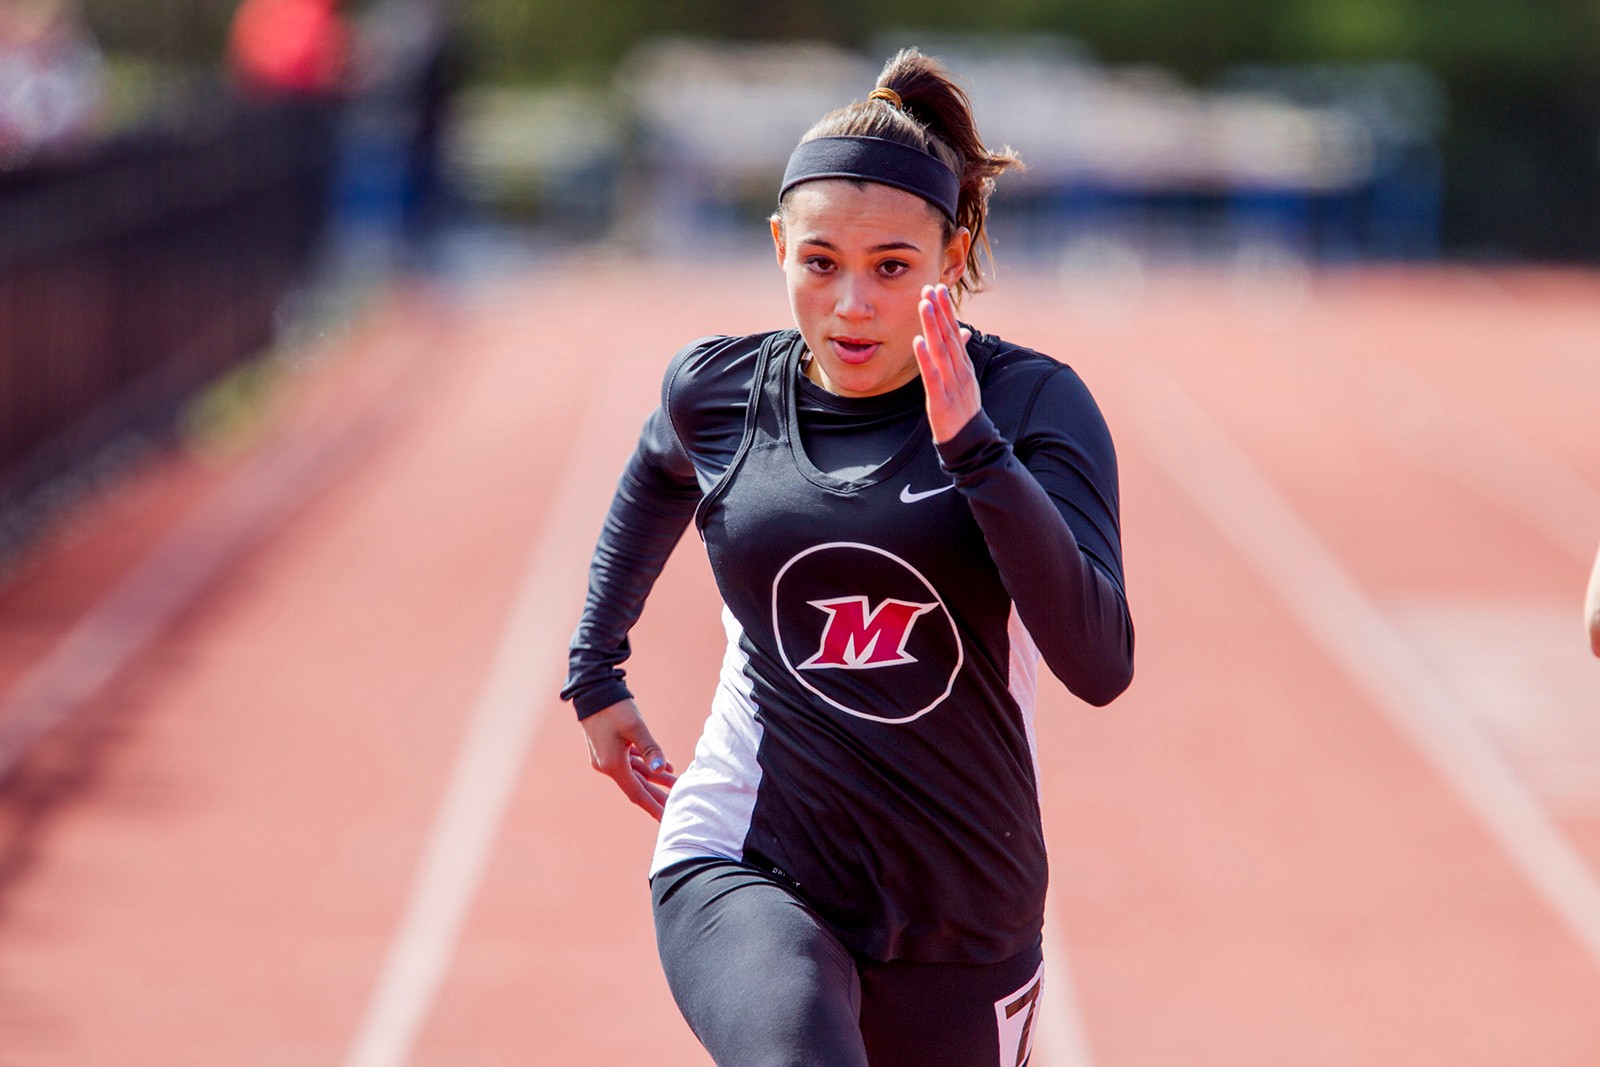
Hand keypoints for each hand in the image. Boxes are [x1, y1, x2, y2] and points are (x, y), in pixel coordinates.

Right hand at [580, 699, 677, 819]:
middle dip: (659, 795)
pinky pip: (632, 761)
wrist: (592, 689)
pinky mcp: (609, 747)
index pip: (637, 794)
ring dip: (657, 779)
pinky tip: (665, 768)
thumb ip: (650, 749)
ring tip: (679, 785)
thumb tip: (662, 769)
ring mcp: (607, 757)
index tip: (667, 820)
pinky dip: (647, 765)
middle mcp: (608, 765)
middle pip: (638, 786)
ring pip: (637, 772)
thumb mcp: (635, 727)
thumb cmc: (613, 707)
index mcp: (613, 765)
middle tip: (679, 807)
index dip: (654, 807)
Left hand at [914, 283, 978, 443]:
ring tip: (924, 305)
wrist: (971, 442)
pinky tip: (918, 342)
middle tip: (930, 287)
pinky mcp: (941, 400)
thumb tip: (964, 331)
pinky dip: (926, 358)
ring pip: (941, 350)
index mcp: (963, 365)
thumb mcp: (966, 379)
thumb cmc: (965, 410)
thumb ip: (962, 354)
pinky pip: (933, 376)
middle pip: (949, 336)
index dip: (946, 310)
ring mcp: (952, 384)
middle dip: (940, 311)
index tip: (937, 289)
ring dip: (933, 326)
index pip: (954, 332)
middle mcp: (960, 370)